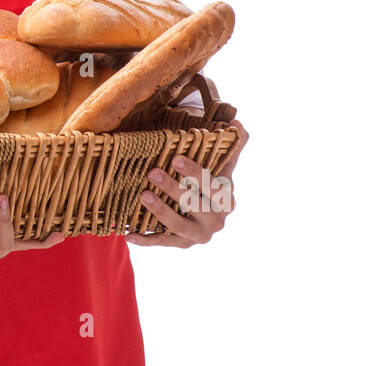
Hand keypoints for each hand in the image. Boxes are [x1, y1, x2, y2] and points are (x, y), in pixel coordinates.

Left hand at [126, 119, 249, 248]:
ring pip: (179, 225)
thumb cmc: (212, 185)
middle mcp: (216, 220)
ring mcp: (198, 234)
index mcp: (227, 199)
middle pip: (194, 205)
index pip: (212, 185)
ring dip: (160, 211)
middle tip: (152, 172)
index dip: (194, 172)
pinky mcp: (182, 244)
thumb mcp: (224, 167)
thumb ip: (233, 144)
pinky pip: (162, 242)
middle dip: (174, 189)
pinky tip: (128, 234)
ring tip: (143, 194)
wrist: (208, 218)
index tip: (175, 158)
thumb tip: (237, 121)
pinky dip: (145, 240)